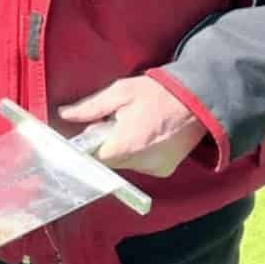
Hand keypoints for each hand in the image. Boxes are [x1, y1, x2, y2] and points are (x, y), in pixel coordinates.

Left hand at [57, 75, 205, 176]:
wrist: (199, 100)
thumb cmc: (158, 93)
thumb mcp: (120, 92)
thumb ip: (91, 107)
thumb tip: (65, 115)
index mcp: (127, 145)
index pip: (93, 158)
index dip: (85, 147)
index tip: (85, 133)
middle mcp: (141, 163)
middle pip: (107, 162)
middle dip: (104, 144)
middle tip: (113, 122)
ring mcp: (155, 169)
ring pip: (123, 164)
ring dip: (120, 149)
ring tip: (133, 125)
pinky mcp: (164, 170)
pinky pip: (139, 165)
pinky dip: (136, 153)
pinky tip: (145, 134)